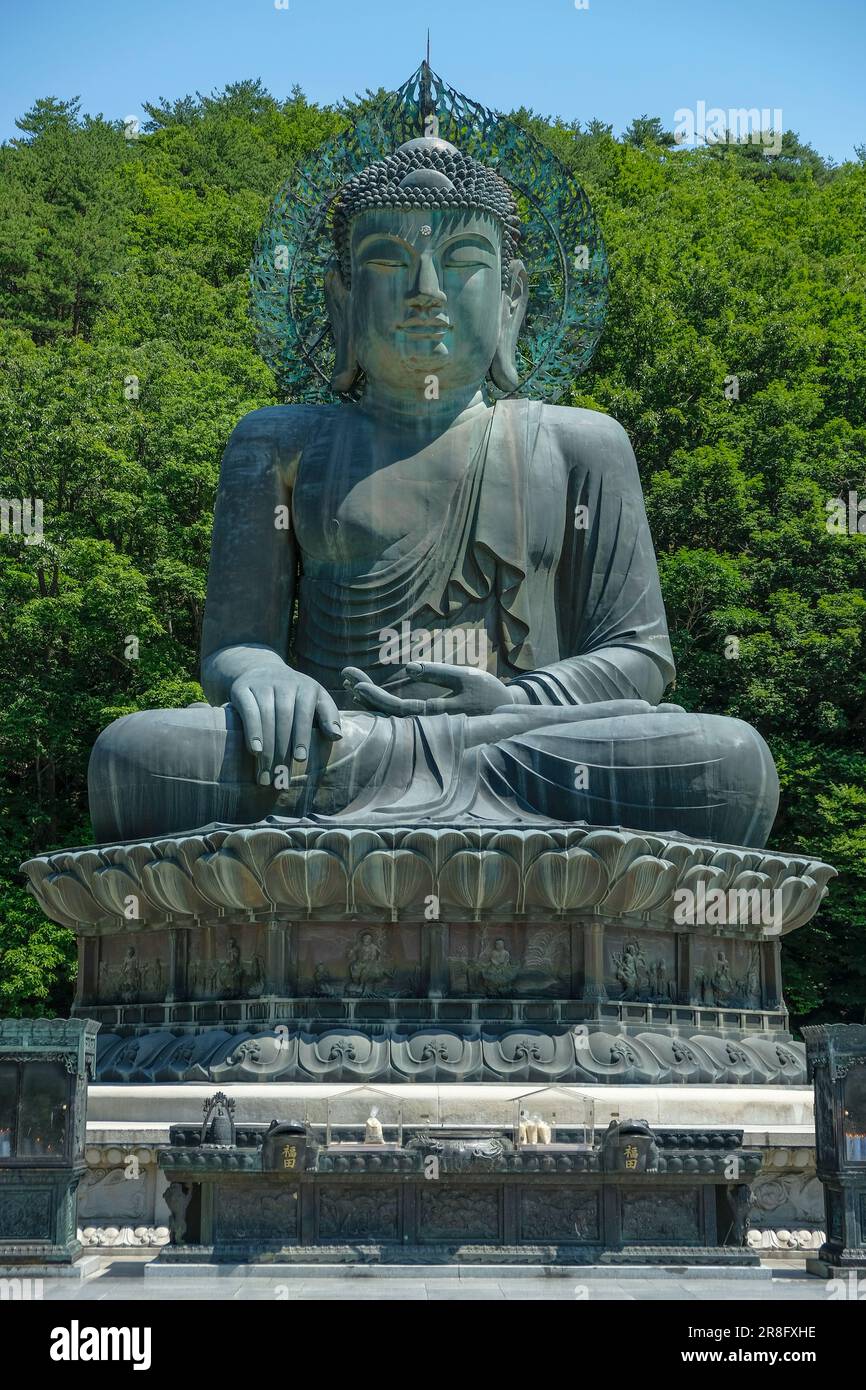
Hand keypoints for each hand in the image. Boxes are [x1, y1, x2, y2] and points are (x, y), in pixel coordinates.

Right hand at [230, 665, 341, 784]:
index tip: (300, 758)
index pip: (304, 713)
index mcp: (306, 687)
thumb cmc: (294, 694)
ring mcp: (262, 685)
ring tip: (267, 769)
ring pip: (265, 716)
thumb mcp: (316, 699)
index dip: (302, 736)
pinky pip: (248, 711)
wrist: (260, 669)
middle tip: (280, 773)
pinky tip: (255, 750)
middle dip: (282, 747)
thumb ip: (328, 716)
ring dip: (267, 745)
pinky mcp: (242, 689)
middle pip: (284, 717)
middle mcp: (284, 683)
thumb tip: (337, 736)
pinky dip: (251, 731)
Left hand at [341, 660, 522, 716]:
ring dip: (370, 700)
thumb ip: (437, 673)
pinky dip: (381, 704)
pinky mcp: (427, 721)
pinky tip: (367, 694)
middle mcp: (427, 725)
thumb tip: (408, 668)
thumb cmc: (488, 692)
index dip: (375, 697)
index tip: (355, 683)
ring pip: (391, 716)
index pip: (396, 709)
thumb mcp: (466, 677)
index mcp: (435, 716)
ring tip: (349, 683)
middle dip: (365, 694)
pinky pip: (398, 716)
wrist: (507, 714)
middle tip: (344, 676)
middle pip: (388, 713)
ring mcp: (426, 725)